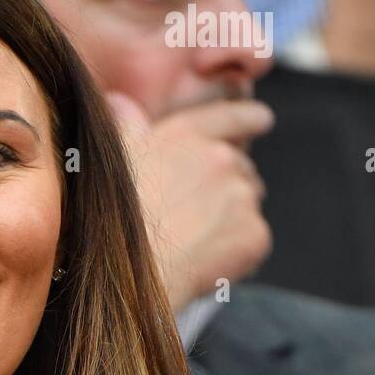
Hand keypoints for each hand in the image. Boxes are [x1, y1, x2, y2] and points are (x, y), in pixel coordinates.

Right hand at [106, 92, 274, 311]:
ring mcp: (241, 196)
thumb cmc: (114, 220)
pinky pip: (255, 240)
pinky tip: (210, 261)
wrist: (135, 273)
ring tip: (200, 240)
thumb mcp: (112, 160)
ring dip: (234, 217)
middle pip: (241, 168)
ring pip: (249, 203)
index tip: (263, 119)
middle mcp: (221, 158)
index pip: (230, 116)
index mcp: (188, 136)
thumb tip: (118, 100)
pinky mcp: (254, 234)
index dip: (249, 118)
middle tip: (201, 214)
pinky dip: (239, 252)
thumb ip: (123, 125)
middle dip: (229, 185)